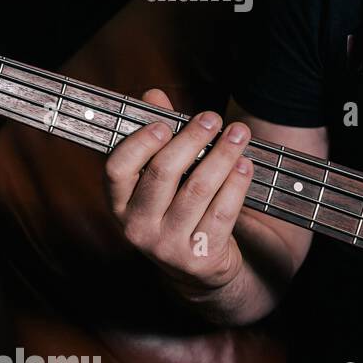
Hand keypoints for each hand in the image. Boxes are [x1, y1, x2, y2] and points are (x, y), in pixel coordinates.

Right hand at [104, 89, 253, 292]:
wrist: (198, 268)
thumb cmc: (175, 209)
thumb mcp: (159, 178)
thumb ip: (155, 136)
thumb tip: (153, 95)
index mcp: (119, 204)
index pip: (117, 169)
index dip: (139, 143)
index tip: (165, 123)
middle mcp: (137, 227)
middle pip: (162, 174)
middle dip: (191, 140)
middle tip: (212, 118)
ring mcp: (167, 245)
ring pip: (198, 190)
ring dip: (222, 155)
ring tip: (238, 133)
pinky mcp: (200, 256)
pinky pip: (224, 211)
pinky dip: (237, 184)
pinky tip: (245, 164)